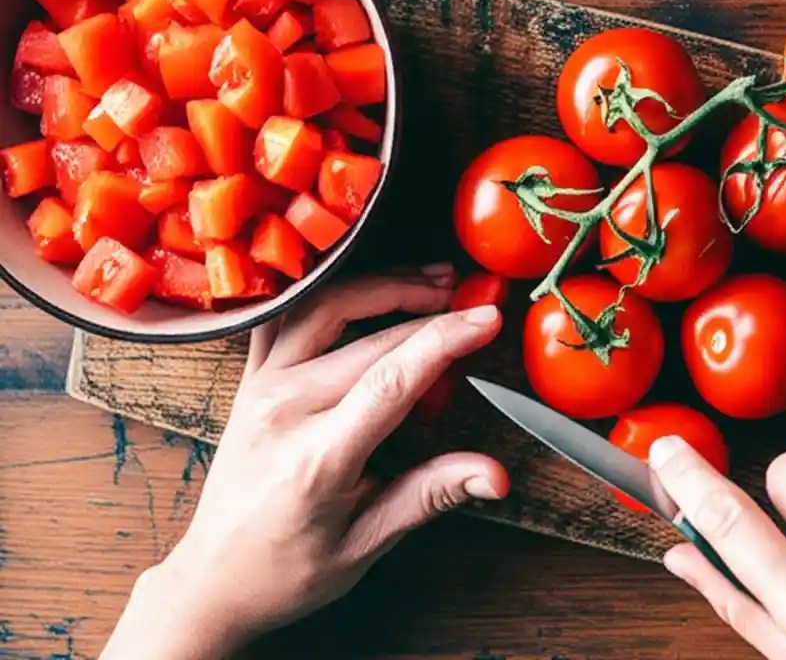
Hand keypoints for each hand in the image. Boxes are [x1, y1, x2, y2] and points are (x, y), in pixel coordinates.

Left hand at [102, 266, 508, 659]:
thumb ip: (429, 495)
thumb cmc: (287, 571)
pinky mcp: (250, 379)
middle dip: (431, 309)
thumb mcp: (365, 544)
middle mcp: (282, 410)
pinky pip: (286, 314)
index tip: (488, 319)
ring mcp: (260, 388)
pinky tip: (364, 285)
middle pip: (371, 337)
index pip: (392, 378)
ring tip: (433, 282)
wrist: (212, 579)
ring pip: (325, 306)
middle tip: (476, 304)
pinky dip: (327, 290)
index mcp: (317, 458)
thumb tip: (495, 476)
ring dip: (383, 286)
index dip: (445, 340)